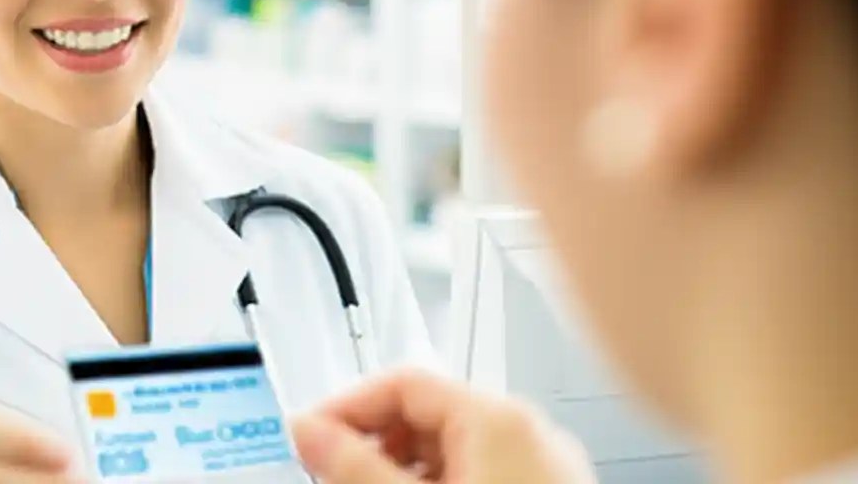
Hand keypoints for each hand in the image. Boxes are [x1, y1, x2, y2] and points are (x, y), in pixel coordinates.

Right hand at [290, 369, 594, 483]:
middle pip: (430, 417)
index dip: (347, 409)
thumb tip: (311, 434)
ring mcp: (549, 471)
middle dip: (375, 447)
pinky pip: (485, 479)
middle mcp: (532, 436)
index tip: (309, 440)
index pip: (405, 384)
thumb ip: (354, 471)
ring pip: (457, 453)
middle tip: (332, 477)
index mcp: (500, 421)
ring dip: (405, 474)